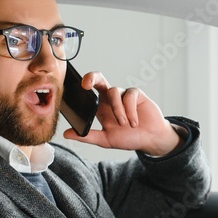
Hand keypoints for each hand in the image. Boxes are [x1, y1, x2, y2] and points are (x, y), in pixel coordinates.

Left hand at [62, 71, 181, 155]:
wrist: (150, 139)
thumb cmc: (129, 138)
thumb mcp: (106, 139)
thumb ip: (87, 136)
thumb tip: (66, 134)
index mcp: (101, 107)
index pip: (89, 91)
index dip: (82, 86)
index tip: (78, 89)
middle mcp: (111, 98)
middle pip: (99, 79)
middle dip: (92, 78)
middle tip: (87, 84)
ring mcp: (124, 95)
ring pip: (114, 91)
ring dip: (118, 109)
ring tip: (125, 124)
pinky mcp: (136, 95)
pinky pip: (129, 96)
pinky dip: (130, 110)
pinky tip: (134, 122)